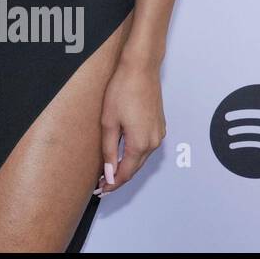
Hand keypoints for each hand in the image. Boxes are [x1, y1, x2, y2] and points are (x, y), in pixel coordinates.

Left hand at [96, 54, 165, 195]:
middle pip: (135, 168)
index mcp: (141, 143)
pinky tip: (123, 154)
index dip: (112, 183)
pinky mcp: (159, 125)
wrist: (140, 68)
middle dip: (118, 178)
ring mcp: (159, 133)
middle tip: (101, 184)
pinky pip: (146, 146)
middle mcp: (154, 142)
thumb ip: (110, 150)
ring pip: (141, 158)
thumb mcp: (109, 121)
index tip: (100, 189)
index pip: (125, 173)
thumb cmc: (123, 89)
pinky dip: (134, 154)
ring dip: (126, 166)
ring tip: (109, 172)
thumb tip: (109, 172)